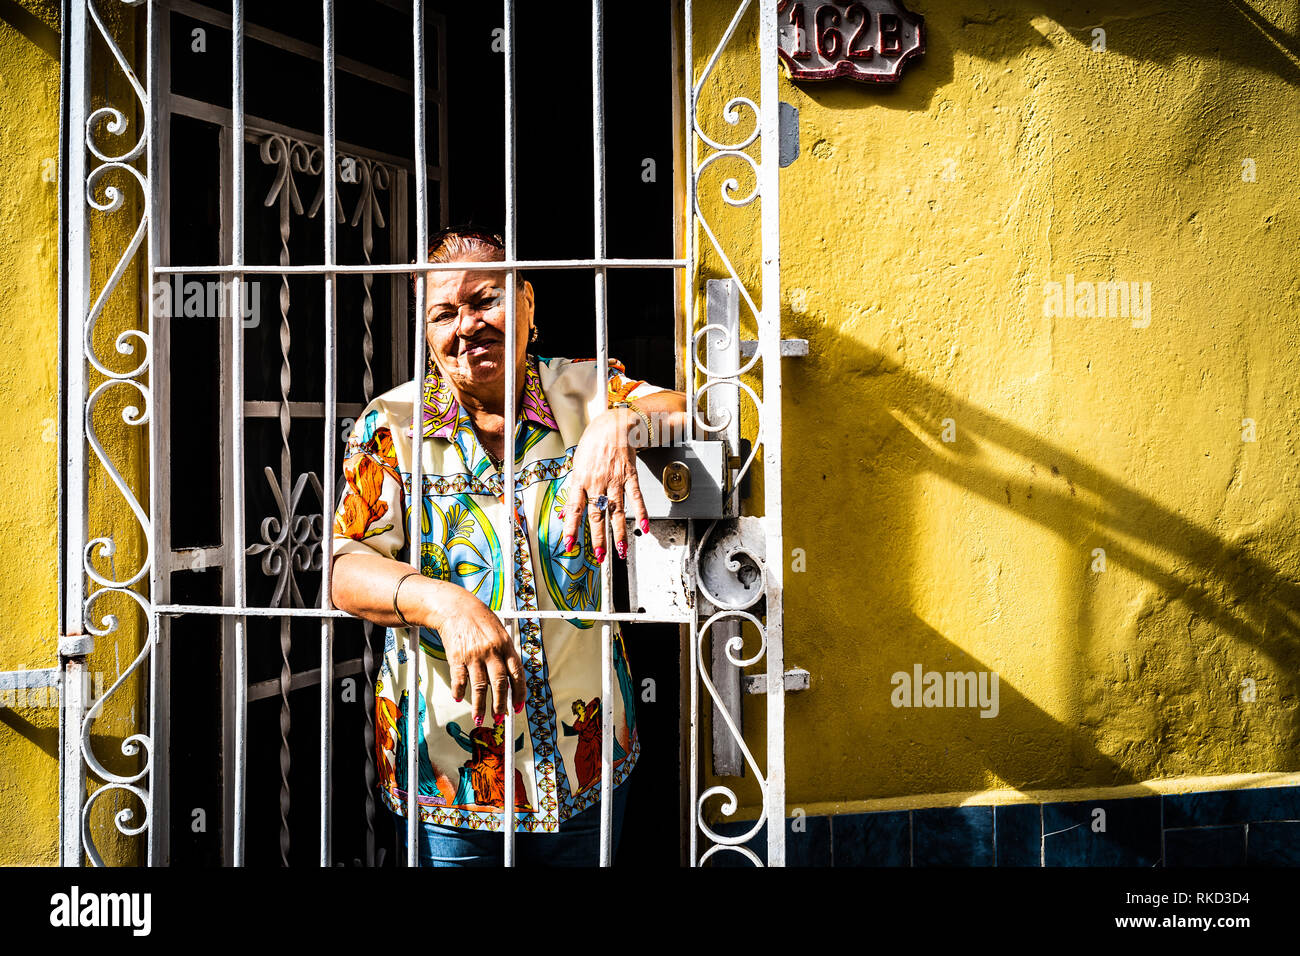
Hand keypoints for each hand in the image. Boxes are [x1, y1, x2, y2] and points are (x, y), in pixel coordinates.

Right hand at [421, 584, 526, 725]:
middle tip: (500, 719)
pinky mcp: (457, 656)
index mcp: (506, 645)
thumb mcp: (499, 631)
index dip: (519, 693)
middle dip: (501, 705)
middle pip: (500, 684)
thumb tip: (510, 677)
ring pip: (480, 687)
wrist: (455, 607)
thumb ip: (505, 652)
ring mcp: (474, 655)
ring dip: (480, 706)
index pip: (517, 674)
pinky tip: (459, 697)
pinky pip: (459, 679)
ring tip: (479, 719)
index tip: (518, 707)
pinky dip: (459, 691)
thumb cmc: (479, 618)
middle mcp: (492, 651)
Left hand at [560, 408, 648, 562]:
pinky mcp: (630, 475)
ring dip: (619, 532)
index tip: (569, 545)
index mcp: (580, 480)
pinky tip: (644, 526)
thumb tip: (566, 512)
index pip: (574, 509)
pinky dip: (641, 512)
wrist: (612, 424)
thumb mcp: (577, 466)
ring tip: (621, 551)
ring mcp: (614, 479)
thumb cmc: (593, 445)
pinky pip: (636, 497)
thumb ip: (574, 490)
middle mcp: (596, 482)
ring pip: (617, 510)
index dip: (571, 528)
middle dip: (597, 538)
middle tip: (598, 556)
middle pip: (596, 515)